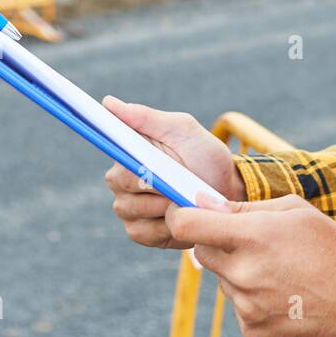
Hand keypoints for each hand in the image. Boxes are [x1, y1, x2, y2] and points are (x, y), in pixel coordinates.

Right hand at [102, 95, 244, 249]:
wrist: (227, 190)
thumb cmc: (204, 155)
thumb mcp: (183, 130)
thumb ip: (147, 118)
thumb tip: (108, 102)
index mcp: (126, 154)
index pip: (117, 159)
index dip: (128, 163)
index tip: (148, 169)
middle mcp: (120, 182)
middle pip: (124, 187)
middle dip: (156, 185)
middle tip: (182, 180)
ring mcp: (128, 210)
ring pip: (134, 212)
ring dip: (165, 205)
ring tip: (186, 196)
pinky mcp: (141, 232)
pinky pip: (145, 234)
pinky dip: (167, 227)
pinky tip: (183, 216)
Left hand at [167, 193, 335, 336]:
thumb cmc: (330, 245)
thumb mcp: (293, 210)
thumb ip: (245, 208)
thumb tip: (205, 204)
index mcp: (252, 236)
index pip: (187, 225)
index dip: (178, 216)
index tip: (183, 213)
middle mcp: (244, 272)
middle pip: (202, 253)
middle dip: (219, 243)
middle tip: (252, 242)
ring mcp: (247, 305)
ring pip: (224, 281)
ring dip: (240, 272)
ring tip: (281, 271)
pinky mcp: (253, 329)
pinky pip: (240, 306)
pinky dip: (254, 299)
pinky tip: (284, 292)